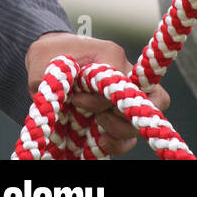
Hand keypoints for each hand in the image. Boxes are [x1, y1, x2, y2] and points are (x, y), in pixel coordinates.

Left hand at [25, 31, 170, 156]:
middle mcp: (125, 71)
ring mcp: (124, 92)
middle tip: (99, 119)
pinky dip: (119, 142)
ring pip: (144, 117)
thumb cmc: (49, 55)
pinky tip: (100, 142)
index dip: (100, 99)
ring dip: (123, 132)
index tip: (77, 100)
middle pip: (153, 97)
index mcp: (110, 54)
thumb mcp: (44, 61)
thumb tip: (70, 97)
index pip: (122, 81)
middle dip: (127, 117)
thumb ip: (54, 78)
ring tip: (98, 132)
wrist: (50, 56)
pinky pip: (130, 132)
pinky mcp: (117, 110)